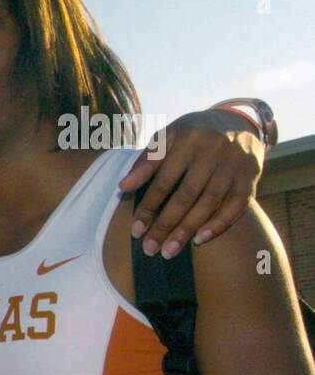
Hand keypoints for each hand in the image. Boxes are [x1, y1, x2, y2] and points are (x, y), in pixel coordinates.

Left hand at [118, 109, 263, 257]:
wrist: (238, 123)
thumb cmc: (192, 135)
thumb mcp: (167, 138)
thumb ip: (146, 161)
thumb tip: (123, 187)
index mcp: (187, 139)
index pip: (163, 180)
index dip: (148, 206)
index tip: (135, 231)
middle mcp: (213, 151)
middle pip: (186, 195)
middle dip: (166, 225)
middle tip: (150, 249)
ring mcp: (234, 164)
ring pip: (209, 203)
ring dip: (188, 230)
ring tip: (170, 251)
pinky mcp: (251, 176)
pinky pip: (237, 205)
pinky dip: (219, 224)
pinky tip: (200, 240)